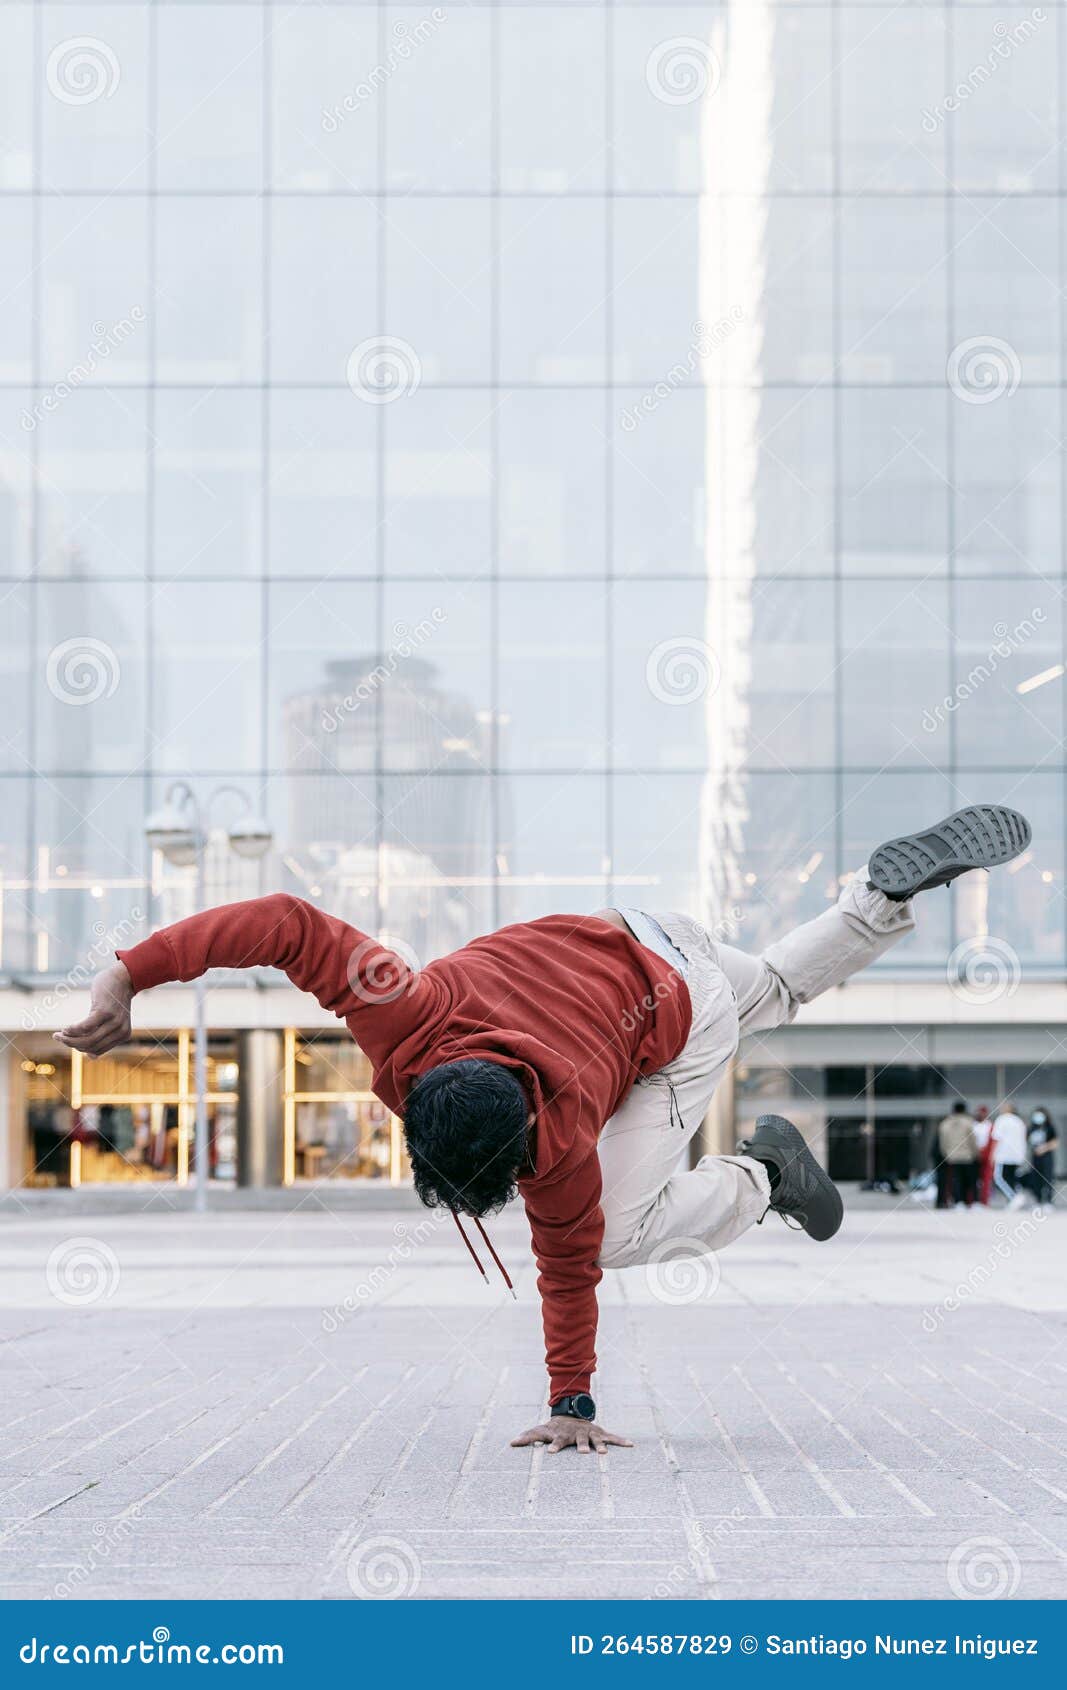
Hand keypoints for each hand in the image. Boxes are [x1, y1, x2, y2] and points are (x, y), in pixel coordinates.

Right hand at [54, 961, 133, 1056]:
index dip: (80, 1049)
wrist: (123, 977)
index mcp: (123, 1035)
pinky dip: (72, 1030)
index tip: (69, 1042)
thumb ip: (103, 1035)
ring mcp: (114, 1022)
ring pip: (87, 1039)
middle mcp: (120, 1031)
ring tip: (58, 1034)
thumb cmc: (113, 999)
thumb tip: (91, 1057)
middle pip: (90, 1046)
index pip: (97, 1050)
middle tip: (59, 1038)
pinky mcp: (105, 1012)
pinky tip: (65, 1028)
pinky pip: (85, 1027)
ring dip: (68, 1039)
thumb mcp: (111, 1020)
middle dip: (71, 1044)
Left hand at [511, 1415, 632, 1454]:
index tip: (551, 1453)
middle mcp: (577, 1433)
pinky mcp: (600, 1433)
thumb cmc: (554, 1428)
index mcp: (562, 1435)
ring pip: (596, 1440)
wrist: (572, 1413)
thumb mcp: (540, 1430)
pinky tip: (631, 1445)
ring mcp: (589, 1433)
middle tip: (583, 1454)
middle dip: (581, 1446)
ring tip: (604, 1454)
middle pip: (579, 1440)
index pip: (557, 1441)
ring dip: (600, 1446)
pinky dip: (621, 1441)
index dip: (554, 1447)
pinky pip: (612, 1437)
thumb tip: (511, 1443)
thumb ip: (527, 1436)